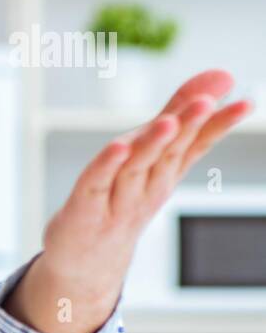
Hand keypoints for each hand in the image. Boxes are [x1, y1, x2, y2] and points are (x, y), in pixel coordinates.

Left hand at [5, 70, 252, 332]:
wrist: (86, 258)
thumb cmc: (123, 197)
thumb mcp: (154, 154)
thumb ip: (181, 112)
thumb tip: (223, 74)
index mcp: (166, 171)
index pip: (196, 144)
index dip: (218, 124)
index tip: (246, 102)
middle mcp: (148, 185)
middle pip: (170, 153)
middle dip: (188, 127)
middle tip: (205, 103)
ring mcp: (118, 199)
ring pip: (137, 168)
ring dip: (152, 144)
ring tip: (168, 121)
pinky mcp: (86, 208)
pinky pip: (96, 183)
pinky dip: (106, 165)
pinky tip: (116, 147)